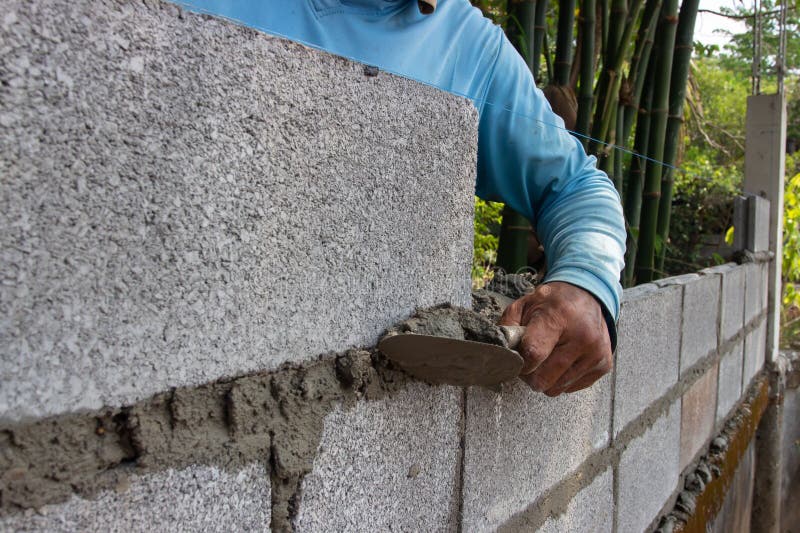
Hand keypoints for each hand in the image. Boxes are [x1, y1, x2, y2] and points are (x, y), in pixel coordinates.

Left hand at [498, 281, 611, 395]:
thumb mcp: (524, 304)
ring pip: (555, 389)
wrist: (588, 296)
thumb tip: (499, 353)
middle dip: (530, 374)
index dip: (519, 362)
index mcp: (559, 317)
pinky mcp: (604, 365)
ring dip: (546, 377)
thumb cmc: (551, 303)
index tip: (516, 359)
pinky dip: (562, 378)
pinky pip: (570, 388)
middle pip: (543, 379)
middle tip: (530, 359)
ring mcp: (596, 353)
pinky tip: (564, 359)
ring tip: (548, 356)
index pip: (534, 354)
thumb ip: (508, 328)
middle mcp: (583, 337)